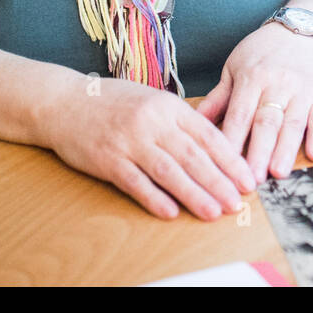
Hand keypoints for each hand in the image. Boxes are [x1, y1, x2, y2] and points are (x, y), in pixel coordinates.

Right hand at [36, 74, 255, 220]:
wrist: (64, 102)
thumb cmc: (114, 103)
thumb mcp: (154, 101)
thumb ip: (182, 121)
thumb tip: (217, 148)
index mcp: (169, 106)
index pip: (208, 135)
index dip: (230, 160)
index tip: (247, 179)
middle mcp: (152, 121)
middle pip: (192, 156)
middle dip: (219, 182)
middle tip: (237, 202)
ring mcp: (129, 140)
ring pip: (169, 171)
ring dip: (194, 194)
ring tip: (213, 212)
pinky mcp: (107, 159)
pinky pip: (135, 182)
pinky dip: (154, 198)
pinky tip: (171, 212)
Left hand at [198, 22, 312, 183]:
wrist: (301, 30)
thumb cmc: (262, 53)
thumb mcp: (235, 67)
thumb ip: (218, 97)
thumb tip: (193, 123)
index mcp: (252, 78)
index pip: (239, 114)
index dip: (232, 142)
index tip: (223, 167)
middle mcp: (277, 83)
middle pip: (266, 122)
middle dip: (259, 152)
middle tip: (252, 180)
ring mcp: (301, 89)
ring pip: (293, 122)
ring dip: (286, 149)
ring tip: (279, 173)